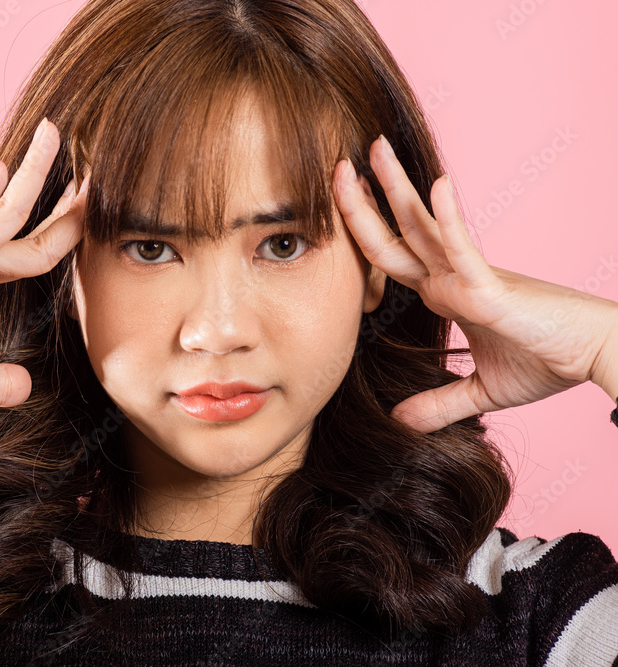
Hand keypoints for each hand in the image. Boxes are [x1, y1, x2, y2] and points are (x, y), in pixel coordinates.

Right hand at [0, 119, 87, 414]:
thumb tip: (27, 390)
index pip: (25, 249)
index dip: (58, 229)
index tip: (86, 206)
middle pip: (18, 217)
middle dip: (53, 187)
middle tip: (89, 160)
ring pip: (1, 212)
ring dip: (30, 173)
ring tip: (54, 134)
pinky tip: (1, 170)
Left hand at [332, 135, 617, 432]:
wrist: (593, 358)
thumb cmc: (545, 361)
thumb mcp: (479, 389)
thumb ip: (438, 403)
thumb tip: (400, 424)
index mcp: (443, 291)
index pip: (389, 257)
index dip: (361, 230)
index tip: (338, 204)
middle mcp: (449, 275)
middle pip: (395, 230)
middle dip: (364, 196)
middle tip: (339, 161)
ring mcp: (467, 276)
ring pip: (421, 225)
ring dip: (396, 186)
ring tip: (373, 148)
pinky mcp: (491, 287)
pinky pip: (464, 249)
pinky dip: (448, 218)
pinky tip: (437, 186)